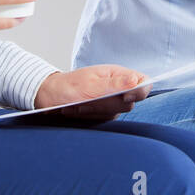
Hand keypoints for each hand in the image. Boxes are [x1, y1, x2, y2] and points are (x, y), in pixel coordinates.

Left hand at [34, 65, 150, 121]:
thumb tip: (136, 80)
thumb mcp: (91, 85)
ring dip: (96, 111)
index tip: (125, 97)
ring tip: (79, 104)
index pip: (144, 82)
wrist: (49, 97)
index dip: (139, 91)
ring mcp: (112, 101)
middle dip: (108, 104)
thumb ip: (115, 84)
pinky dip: (91, 117)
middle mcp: (118, 87)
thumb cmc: (68, 86)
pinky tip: (78, 111)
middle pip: (130, 102)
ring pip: (117, 113)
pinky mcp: (104, 113)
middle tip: (88, 99)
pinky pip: (106, 120)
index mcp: (118, 74)